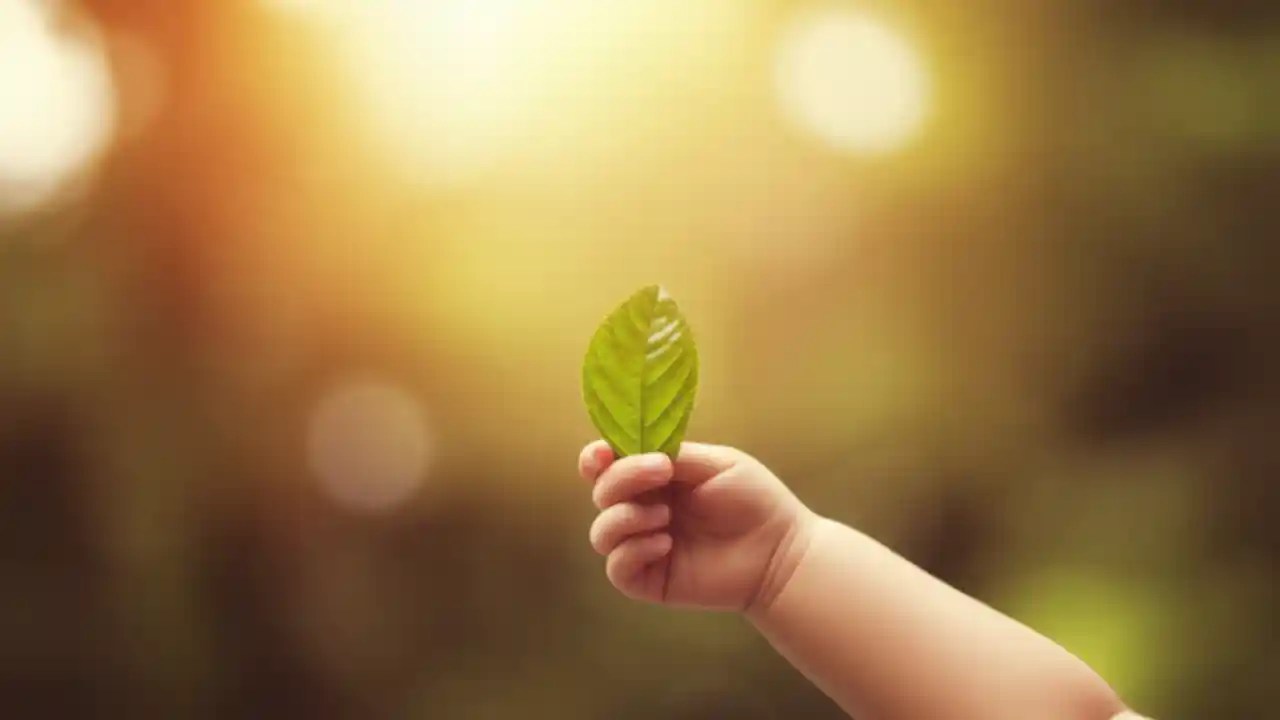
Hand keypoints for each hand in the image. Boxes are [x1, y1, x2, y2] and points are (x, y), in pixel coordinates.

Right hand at [578, 440, 816, 611]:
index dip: (594, 458)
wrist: (779, 550)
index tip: (602, 454)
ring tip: (666, 516)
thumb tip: (631, 453)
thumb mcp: (715, 464)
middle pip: (601, 494)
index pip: (606, 466)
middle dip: (622, 479)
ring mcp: (643, 546)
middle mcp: (643, 509)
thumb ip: (672, 456)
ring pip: (601, 533)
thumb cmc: (754, 501)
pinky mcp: (650, 580)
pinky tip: (666, 543)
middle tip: (661, 473)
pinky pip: (617, 568)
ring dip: (626, 517)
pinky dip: (634, 551)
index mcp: (653, 478)